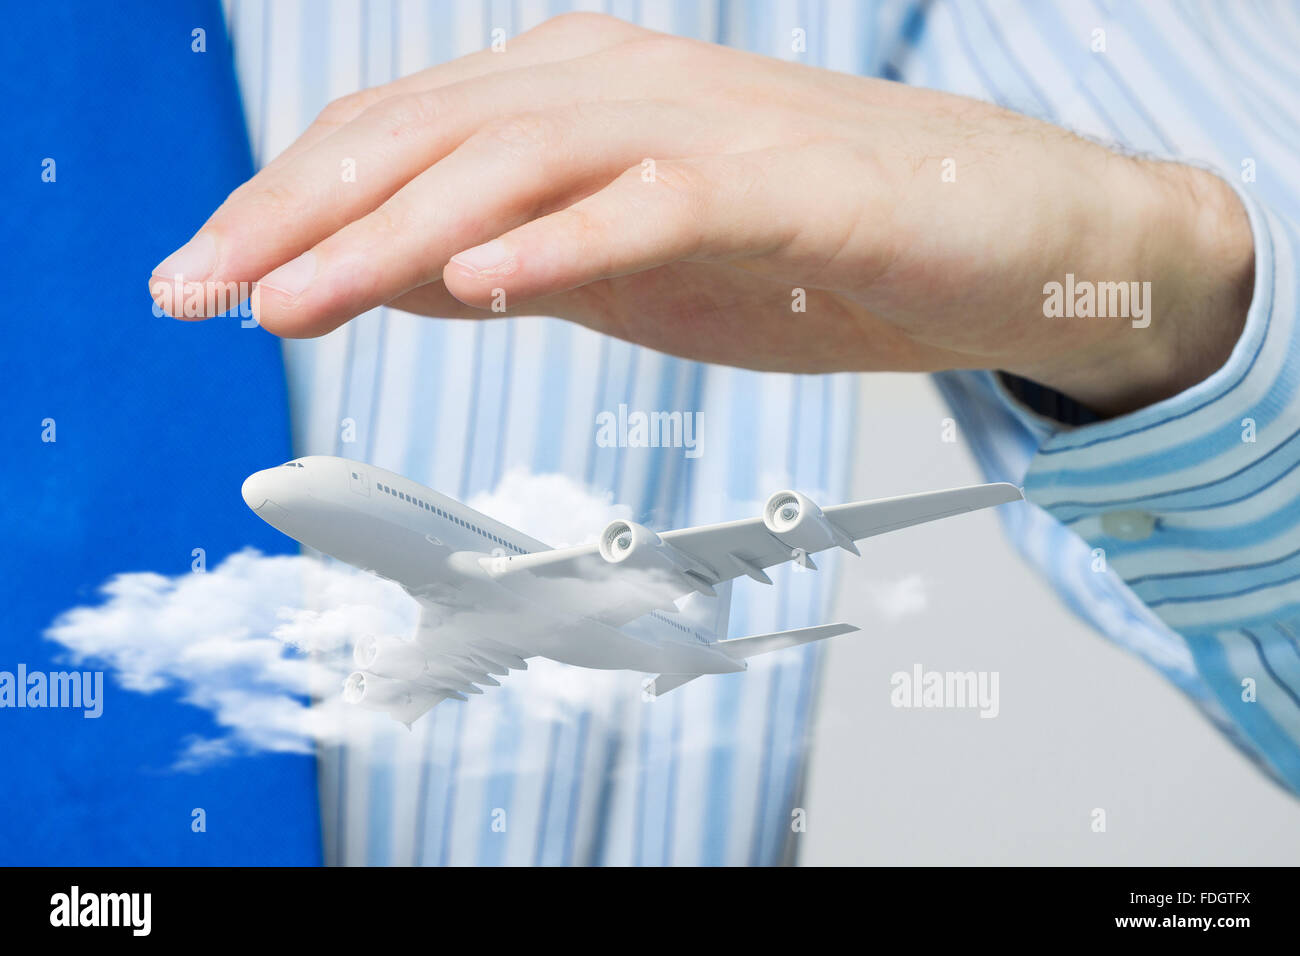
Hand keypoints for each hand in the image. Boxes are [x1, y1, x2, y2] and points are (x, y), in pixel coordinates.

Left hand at [150, 13, 1253, 416]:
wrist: (999, 237)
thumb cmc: (817, 250)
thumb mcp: (629, 265)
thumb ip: (516, 258)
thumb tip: (391, 273)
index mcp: (575, 99)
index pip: (396, 137)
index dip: (287, 204)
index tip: (205, 274)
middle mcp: (621, 88)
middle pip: (424, 136)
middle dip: (295, 215)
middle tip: (200, 286)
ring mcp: (701, 129)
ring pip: (513, 163)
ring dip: (393, 235)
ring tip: (297, 297)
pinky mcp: (782, 187)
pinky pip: (653, 207)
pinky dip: (563, 242)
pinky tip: (485, 284)